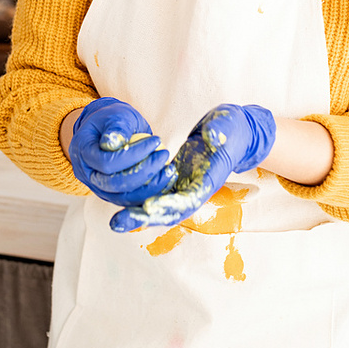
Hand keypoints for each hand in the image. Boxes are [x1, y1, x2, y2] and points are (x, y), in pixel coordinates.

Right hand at [69, 97, 176, 206]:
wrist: (106, 128)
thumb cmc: (112, 118)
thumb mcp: (115, 115)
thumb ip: (116, 128)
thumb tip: (114, 142)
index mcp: (82, 150)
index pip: (106, 162)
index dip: (133, 155)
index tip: (156, 141)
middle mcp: (86, 173)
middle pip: (113, 184)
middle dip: (143, 172)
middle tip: (164, 155)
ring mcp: (97, 187)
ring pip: (122, 197)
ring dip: (149, 187)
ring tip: (169, 171)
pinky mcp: (111, 194)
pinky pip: (129, 199)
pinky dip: (148, 192)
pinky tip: (165, 180)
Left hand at [109, 103, 275, 232]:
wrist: (232, 131)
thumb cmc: (232, 126)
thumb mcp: (228, 124)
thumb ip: (220, 131)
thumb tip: (212, 136)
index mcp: (210, 179)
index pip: (189, 199)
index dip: (170, 205)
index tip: (149, 207)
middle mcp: (195, 188)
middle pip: (170, 211)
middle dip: (145, 218)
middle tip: (119, 223)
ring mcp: (184, 185)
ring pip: (160, 205)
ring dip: (138, 215)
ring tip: (116, 222)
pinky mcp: (175, 177)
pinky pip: (156, 192)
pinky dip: (139, 199)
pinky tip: (120, 201)